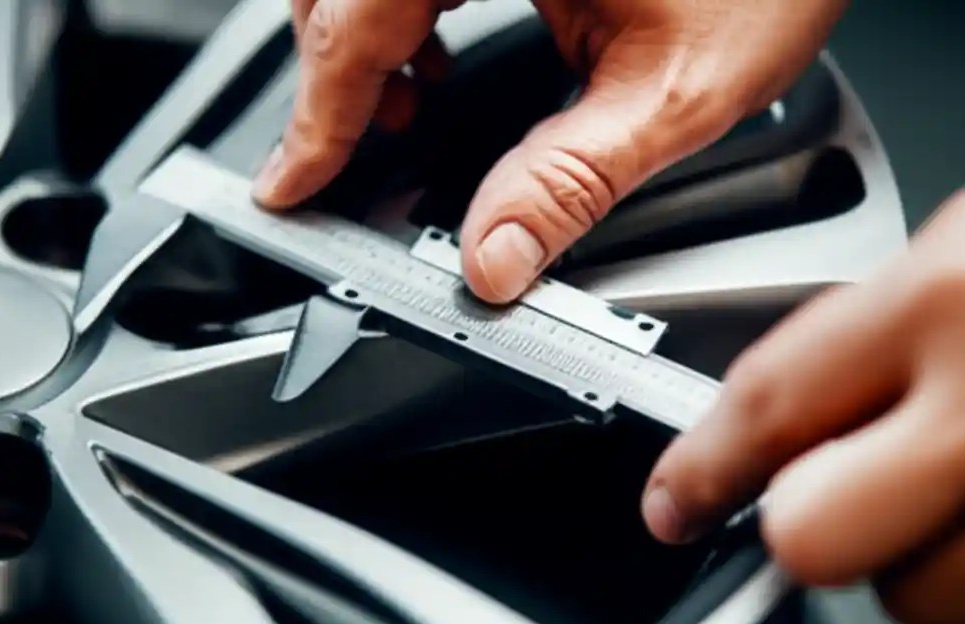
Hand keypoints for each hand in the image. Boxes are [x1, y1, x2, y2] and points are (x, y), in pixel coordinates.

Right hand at [255, 0, 847, 301]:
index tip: (290, 186)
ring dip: (360, 37)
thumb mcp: (675, 89)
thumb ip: (571, 181)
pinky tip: (437, 47)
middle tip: (354, 159)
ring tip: (405, 110)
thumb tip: (492, 258)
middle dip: (333, 78)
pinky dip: (399, 4)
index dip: (315, 118)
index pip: (353, 21)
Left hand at [641, 143, 964, 623]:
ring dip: (934, 563)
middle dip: (809, 529)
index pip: (767, 405)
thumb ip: (895, 316)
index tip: (677, 500)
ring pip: (925, 602)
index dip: (700, 466)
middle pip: (814, 539)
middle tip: (841, 496)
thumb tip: (806, 397)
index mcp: (956, 297)